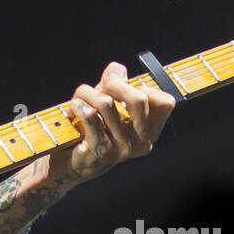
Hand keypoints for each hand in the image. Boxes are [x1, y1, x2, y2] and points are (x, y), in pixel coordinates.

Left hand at [48, 61, 176, 186]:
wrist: (68, 164)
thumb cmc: (90, 130)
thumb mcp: (106, 104)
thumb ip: (114, 84)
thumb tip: (117, 69)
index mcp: (149, 130)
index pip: (165, 102)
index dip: (144, 88)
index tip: (123, 91)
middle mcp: (141, 141)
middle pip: (138, 99)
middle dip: (114, 83)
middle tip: (100, 88)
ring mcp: (121, 149)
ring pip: (106, 103)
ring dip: (86, 93)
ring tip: (79, 99)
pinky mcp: (100, 151)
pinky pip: (89, 115)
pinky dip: (77, 105)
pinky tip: (73, 110)